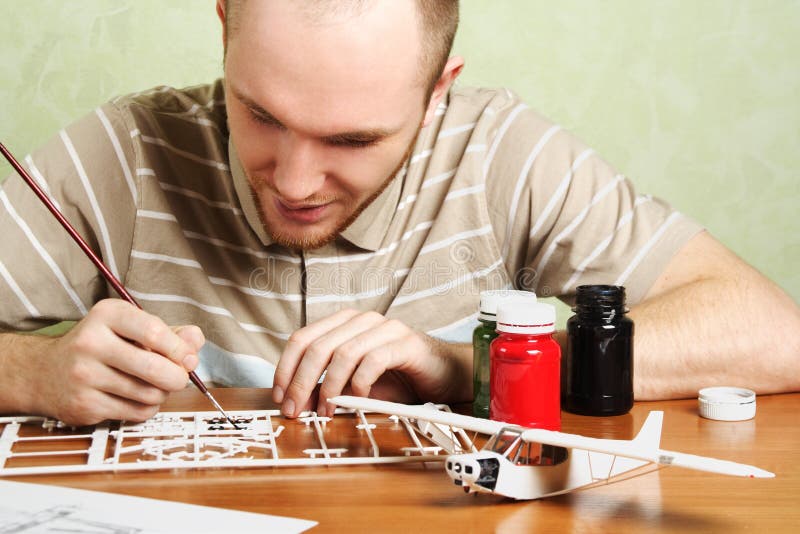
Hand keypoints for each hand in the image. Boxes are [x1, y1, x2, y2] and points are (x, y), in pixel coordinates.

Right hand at [24, 299, 203, 424]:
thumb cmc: (102, 346)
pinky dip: (147, 408)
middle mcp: (91, 342)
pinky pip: (136, 412)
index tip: (189, 358)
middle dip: (178, 377)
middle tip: (179, 378)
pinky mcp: (84, 404)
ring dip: (162, 394)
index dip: (180, 349)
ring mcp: (84, 375)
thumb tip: (195, 342)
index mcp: (107, 315)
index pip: (154, 332)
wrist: (45, 372)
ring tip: (154, 386)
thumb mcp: (132, 328)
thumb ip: (171, 333)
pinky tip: (137, 398)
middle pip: (154, 368)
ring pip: (149, 394)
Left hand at [271, 309, 470, 417]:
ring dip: (329, 387)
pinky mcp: (405, 343)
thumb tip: (296, 403)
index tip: (279, 396)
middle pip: (317, 347)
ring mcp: (384, 328)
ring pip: (343, 353)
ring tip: (325, 411)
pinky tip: (357, 401)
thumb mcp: (355, 385)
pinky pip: (373, 361)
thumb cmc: (399, 377)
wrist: (444, 373)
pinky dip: (359, 384)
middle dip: (301, 382)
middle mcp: (362, 320)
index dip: (285, 368)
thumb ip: (328, 387)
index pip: (302, 339)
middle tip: (295, 411)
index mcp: (344, 324)